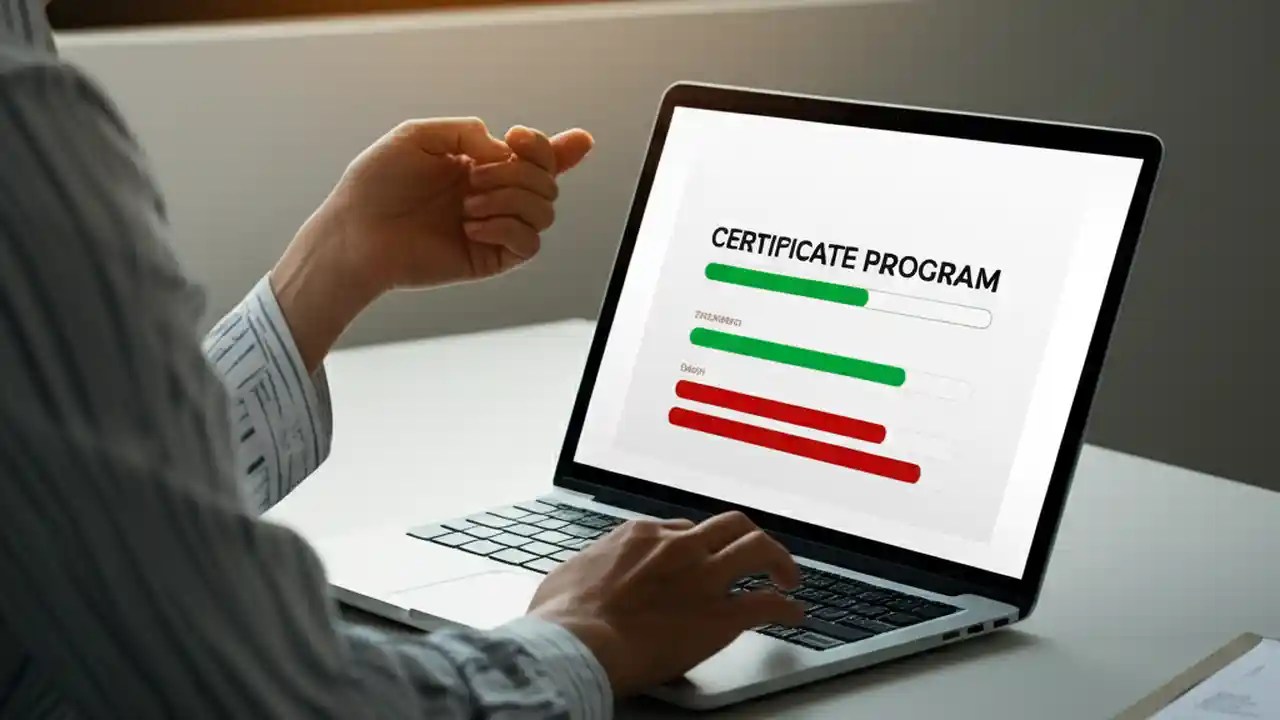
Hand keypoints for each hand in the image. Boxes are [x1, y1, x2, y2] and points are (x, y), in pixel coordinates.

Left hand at [270, 118, 592, 370]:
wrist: (356, 231)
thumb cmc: (377, 183)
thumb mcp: (418, 135)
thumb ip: (467, 132)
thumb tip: (505, 152)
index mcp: (482, 165)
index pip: (539, 157)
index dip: (549, 145)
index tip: (517, 137)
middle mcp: (495, 195)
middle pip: (548, 181)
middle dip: (519, 171)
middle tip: (472, 176)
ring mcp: (495, 228)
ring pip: (545, 210)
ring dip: (511, 198)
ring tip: (466, 204)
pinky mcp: (491, 258)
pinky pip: (529, 243)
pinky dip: (506, 226)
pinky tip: (470, 225)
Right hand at [528, 512, 803, 696]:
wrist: (578, 643)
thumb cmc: (563, 617)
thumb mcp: (568, 575)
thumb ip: (590, 569)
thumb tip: (581, 579)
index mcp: (641, 535)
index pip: (682, 529)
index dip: (695, 545)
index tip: (700, 559)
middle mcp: (679, 547)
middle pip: (728, 525)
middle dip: (744, 536)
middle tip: (754, 553)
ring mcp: (703, 578)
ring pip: (757, 548)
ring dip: (778, 560)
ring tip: (788, 575)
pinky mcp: (721, 616)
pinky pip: (767, 603)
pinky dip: (786, 607)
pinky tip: (794, 614)